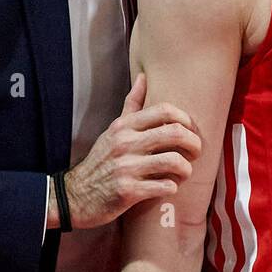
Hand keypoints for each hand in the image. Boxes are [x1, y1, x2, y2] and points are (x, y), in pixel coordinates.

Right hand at [53, 72, 199, 230]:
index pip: (166, 110)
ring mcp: (126, 167)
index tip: (190, 131)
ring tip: (183, 172)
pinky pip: (164, 186)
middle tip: (195, 152)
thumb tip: (143, 76)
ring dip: (186, 169)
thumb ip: (131, 104)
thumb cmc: (102, 161)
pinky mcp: (128, 191)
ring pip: (174, 161)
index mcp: (124, 126)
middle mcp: (125, 143)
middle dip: (194, 143)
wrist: (75, 196)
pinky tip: (169, 187)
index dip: (186, 119)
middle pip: (175, 133)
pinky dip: (173, 187)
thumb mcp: (114, 129)